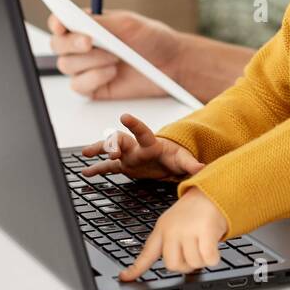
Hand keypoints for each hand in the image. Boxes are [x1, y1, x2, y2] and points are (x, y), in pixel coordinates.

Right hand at [48, 9, 179, 98]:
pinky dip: (94, 78)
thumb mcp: (128, 24)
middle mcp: (83, 45)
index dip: (56, 22)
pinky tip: (112, 73)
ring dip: (91, 61)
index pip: (60, 22)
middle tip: (90, 42)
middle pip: (57, 45)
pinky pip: (78, 85)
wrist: (171, 64)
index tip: (61, 24)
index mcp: (88, 25)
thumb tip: (77, 18)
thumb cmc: (152, 39)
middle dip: (71, 43)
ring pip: (66, 65)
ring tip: (115, 58)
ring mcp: (86, 66)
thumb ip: (101, 22)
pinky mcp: (92, 87)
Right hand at [80, 113, 204, 181]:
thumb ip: (191, 164)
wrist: (171, 162)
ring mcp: (129, 156)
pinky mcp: (125, 166)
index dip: (134, 124)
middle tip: (111, 152)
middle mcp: (136, 148)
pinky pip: (108, 167)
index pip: (142, 132)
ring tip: (86, 153)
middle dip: (112, 142)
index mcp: (151, 144)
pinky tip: (86, 172)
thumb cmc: (176, 156)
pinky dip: (97, 169)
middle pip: (121, 139)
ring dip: (99, 150)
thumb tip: (203, 168)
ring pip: (110, 151)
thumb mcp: (184, 160)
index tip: (124, 116)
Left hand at [120, 187, 228, 281]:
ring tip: (204, 245)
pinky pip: (208, 259)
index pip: (146, 254)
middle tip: (194, 253)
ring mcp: (188, 230)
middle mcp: (172, 230)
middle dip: (186, 265)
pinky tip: (213, 249)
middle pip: (173, 265)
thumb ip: (168, 242)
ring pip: (193, 264)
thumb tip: (171, 264)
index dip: (135, 269)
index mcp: (162, 229)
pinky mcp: (205, 231)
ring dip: (202, 260)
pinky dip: (213, 258)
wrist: (213, 191)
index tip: (125, 277)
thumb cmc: (195, 210)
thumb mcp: (174, 222)